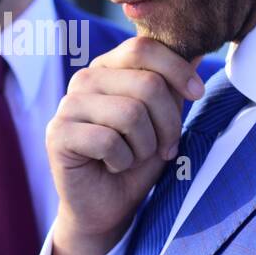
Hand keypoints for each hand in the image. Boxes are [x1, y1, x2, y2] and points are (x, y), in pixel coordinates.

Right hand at [46, 36, 203, 254]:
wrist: (107, 207)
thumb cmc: (136, 161)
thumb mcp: (163, 120)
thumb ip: (173, 86)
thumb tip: (197, 51)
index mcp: (109, 67)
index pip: (144, 47)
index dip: (178, 69)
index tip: (197, 94)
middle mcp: (85, 79)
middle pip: (147, 84)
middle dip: (168, 124)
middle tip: (163, 148)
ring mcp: (67, 105)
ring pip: (130, 113)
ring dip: (144, 146)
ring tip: (133, 157)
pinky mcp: (58, 134)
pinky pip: (108, 140)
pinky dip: (122, 161)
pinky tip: (111, 166)